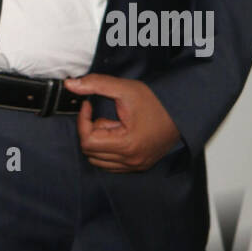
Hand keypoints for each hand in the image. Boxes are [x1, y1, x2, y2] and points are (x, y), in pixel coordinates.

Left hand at [66, 74, 180, 171]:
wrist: (182, 111)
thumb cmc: (156, 101)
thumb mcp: (124, 89)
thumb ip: (95, 84)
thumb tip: (70, 85)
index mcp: (127, 144)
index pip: (87, 140)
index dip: (83, 120)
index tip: (88, 106)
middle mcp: (131, 160)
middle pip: (90, 151)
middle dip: (91, 130)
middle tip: (103, 114)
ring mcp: (136, 165)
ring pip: (98, 160)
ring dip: (98, 141)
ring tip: (113, 123)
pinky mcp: (139, 166)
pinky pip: (111, 164)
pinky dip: (107, 150)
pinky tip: (118, 133)